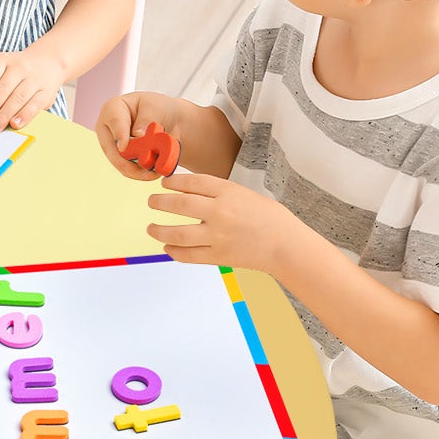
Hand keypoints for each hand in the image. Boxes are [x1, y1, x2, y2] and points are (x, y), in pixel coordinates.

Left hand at [0, 47, 65, 133]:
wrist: (48, 61)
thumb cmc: (11, 69)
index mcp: (2, 61)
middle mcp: (19, 69)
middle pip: (1, 90)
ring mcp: (34, 81)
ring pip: (17, 99)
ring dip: (4, 116)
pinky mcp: (46, 93)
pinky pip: (35, 105)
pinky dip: (25, 116)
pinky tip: (15, 125)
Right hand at [96, 91, 183, 180]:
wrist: (167, 119)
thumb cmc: (158, 108)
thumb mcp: (155, 108)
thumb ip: (147, 119)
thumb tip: (138, 135)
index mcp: (112, 108)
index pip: (114, 121)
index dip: (119, 135)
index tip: (123, 147)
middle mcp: (107, 128)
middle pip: (111, 148)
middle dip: (127, 162)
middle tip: (147, 170)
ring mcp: (112, 144)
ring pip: (118, 163)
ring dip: (136, 171)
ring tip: (155, 174)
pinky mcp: (120, 157)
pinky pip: (126, 170)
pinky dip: (140, 174)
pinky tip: (153, 174)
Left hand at [146, 171, 301, 272]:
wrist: (287, 245)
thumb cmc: (268, 217)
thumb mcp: (244, 194)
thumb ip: (217, 192)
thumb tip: (185, 189)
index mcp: (229, 192)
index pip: (192, 182)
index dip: (173, 182)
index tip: (164, 184)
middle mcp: (220, 212)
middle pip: (179, 204)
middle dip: (159, 202)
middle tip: (151, 202)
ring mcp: (218, 236)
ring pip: (177, 233)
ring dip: (158, 231)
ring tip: (151, 228)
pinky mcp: (219, 256)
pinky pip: (188, 255)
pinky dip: (174, 252)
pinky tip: (167, 248)